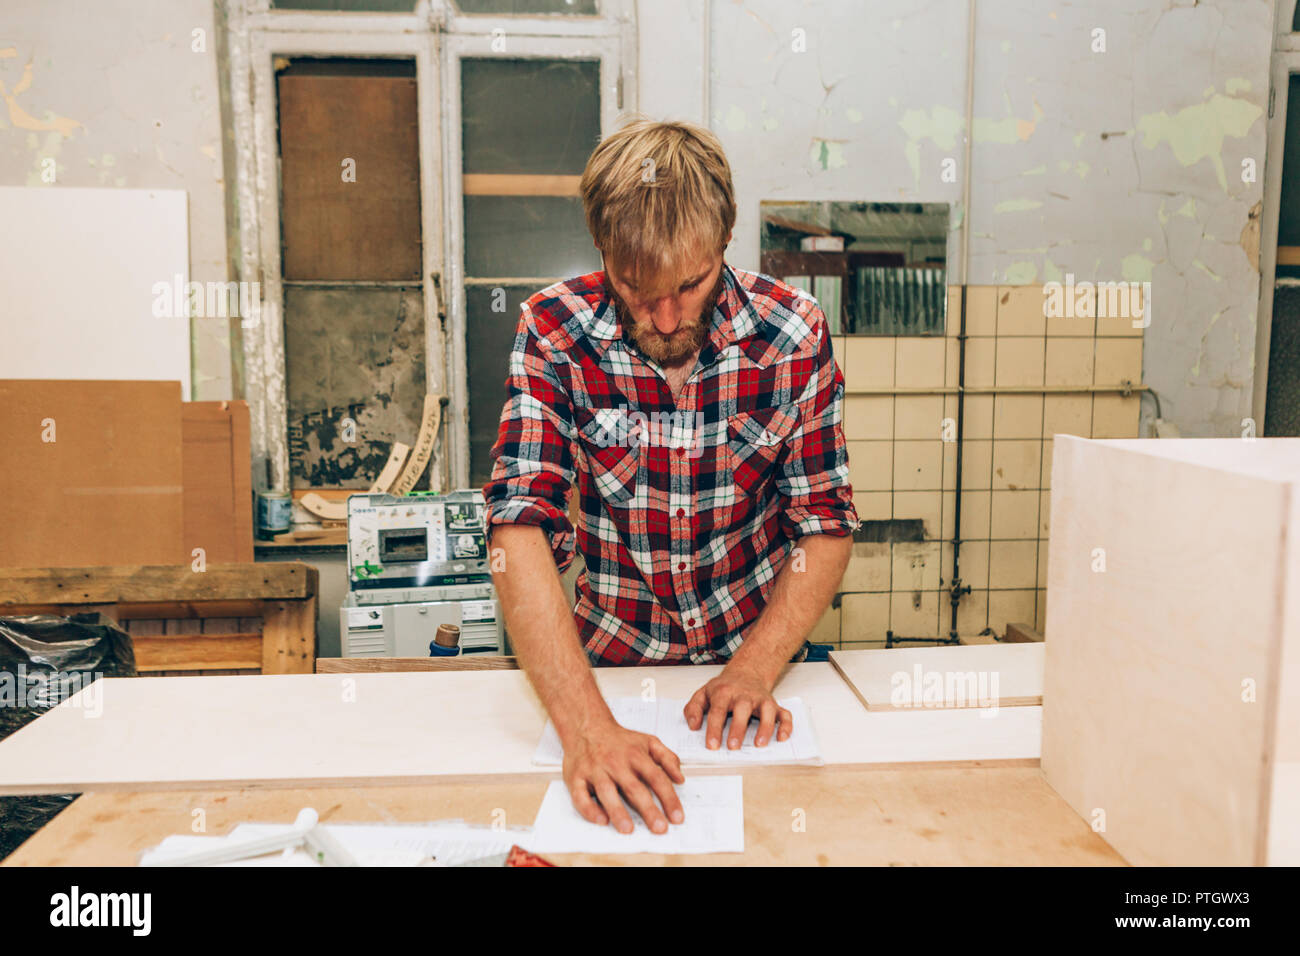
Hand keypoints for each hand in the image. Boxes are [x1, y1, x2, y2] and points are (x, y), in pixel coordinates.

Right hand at [563, 721, 685, 833]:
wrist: (587, 726)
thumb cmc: (619, 740)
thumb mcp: (648, 741)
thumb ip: (667, 758)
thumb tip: (680, 778)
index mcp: (635, 755)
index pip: (656, 778)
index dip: (668, 798)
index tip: (676, 817)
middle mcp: (615, 763)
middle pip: (634, 788)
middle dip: (648, 809)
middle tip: (659, 828)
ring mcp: (595, 770)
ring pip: (607, 792)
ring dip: (617, 811)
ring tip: (628, 829)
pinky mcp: (576, 777)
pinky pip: (580, 796)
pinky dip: (589, 809)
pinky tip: (601, 820)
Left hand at [684, 661, 792, 749]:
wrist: (745, 673)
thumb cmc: (724, 688)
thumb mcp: (703, 694)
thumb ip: (693, 709)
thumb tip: (693, 726)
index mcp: (724, 692)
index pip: (718, 711)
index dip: (714, 729)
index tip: (712, 745)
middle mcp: (744, 695)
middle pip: (742, 709)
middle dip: (738, 729)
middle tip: (733, 747)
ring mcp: (761, 699)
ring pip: (767, 711)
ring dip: (765, 727)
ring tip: (759, 744)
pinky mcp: (773, 704)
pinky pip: (784, 714)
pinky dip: (786, 726)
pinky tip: (782, 738)